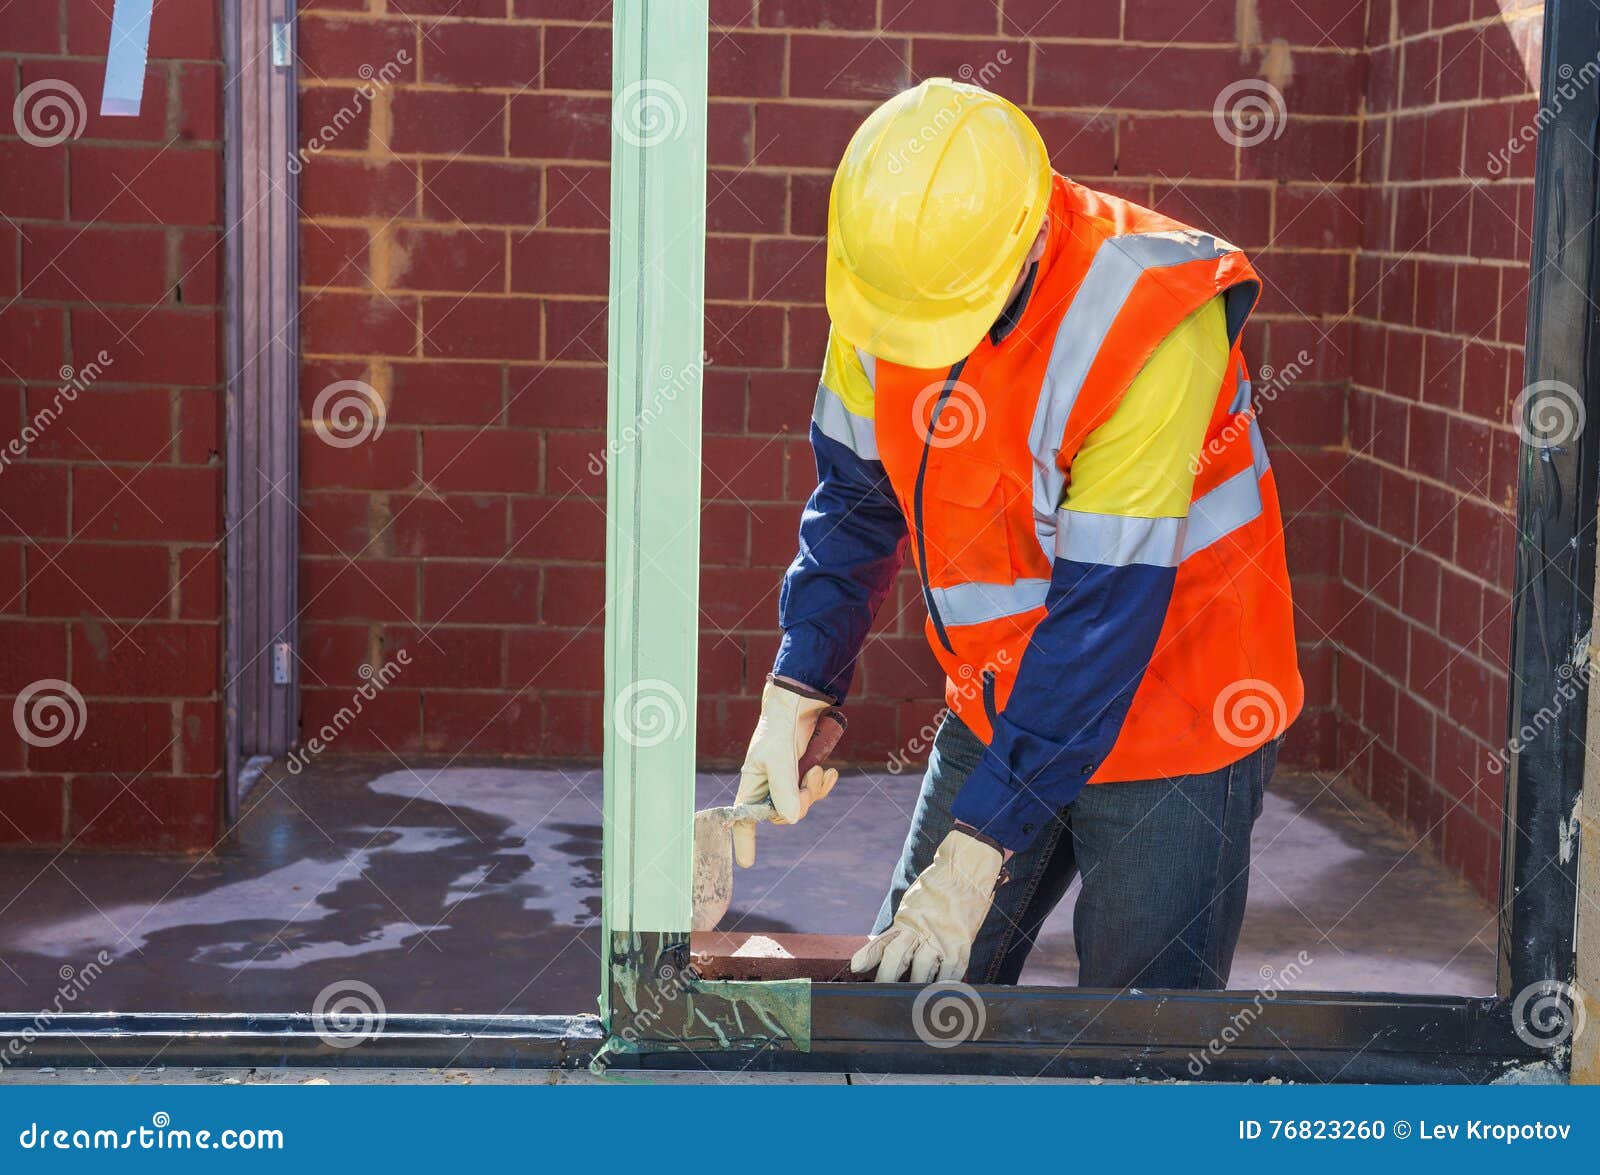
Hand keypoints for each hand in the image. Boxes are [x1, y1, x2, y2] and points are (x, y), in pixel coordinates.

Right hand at [732, 678, 842, 867]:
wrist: (796, 705)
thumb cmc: (778, 730)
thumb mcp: (779, 760)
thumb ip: (784, 790)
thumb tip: (793, 820)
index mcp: (752, 786)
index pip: (744, 819)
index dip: (744, 841)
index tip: (747, 863)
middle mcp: (767, 787)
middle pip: (785, 814)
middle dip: (801, 800)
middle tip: (809, 777)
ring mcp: (786, 782)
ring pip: (803, 804)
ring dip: (815, 789)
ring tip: (819, 769)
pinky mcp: (801, 774)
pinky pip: (814, 792)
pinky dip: (823, 784)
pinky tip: (831, 772)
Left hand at [850, 829, 1002, 982]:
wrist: (966, 871)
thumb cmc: (938, 890)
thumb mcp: (914, 905)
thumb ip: (903, 928)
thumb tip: (886, 950)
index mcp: (905, 919)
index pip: (882, 942)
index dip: (868, 957)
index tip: (856, 969)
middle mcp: (919, 928)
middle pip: (897, 958)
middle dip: (888, 980)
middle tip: (883, 996)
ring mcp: (940, 937)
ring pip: (921, 970)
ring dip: (916, 987)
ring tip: (912, 1001)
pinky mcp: (960, 945)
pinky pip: (949, 973)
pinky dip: (943, 986)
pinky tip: (938, 995)